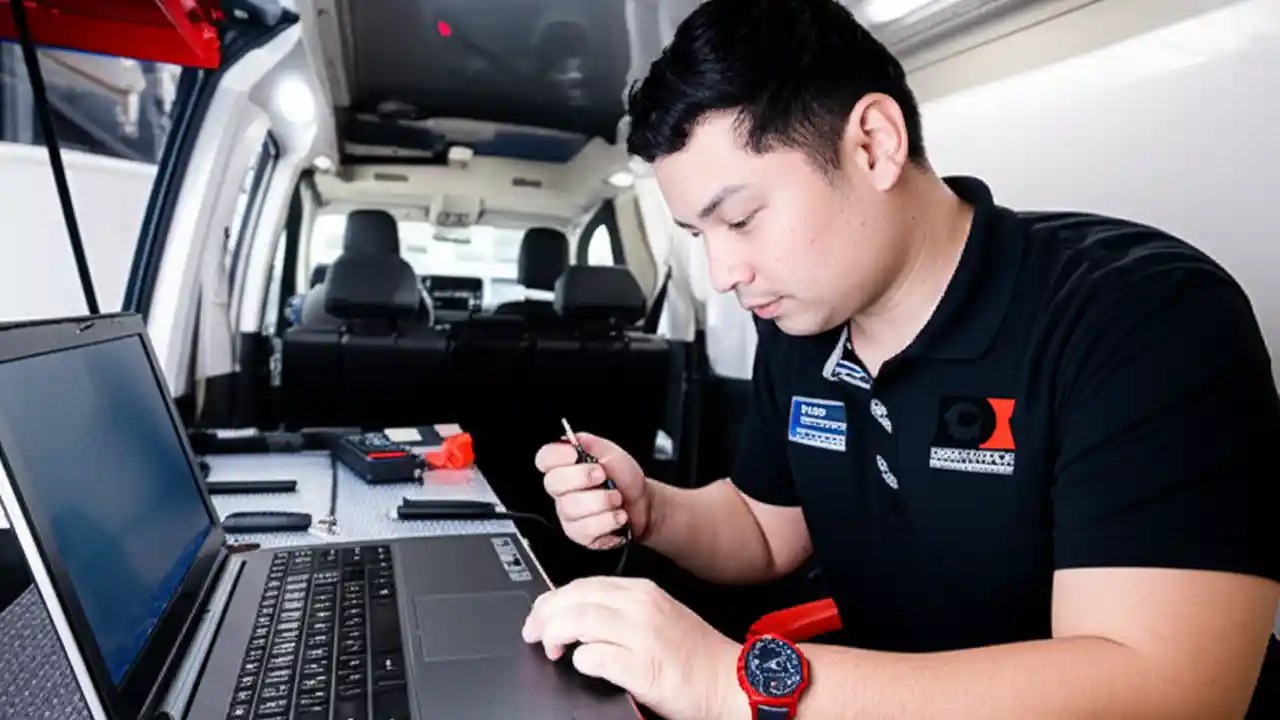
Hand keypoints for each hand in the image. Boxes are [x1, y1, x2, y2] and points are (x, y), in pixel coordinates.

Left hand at [521, 576, 740, 719]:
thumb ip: (621, 610)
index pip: (583, 584)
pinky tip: (582, 666)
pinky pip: (596, 658)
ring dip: (555, 635)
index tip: (540, 615)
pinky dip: (581, 661)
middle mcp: (641, 606)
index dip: (553, 599)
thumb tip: (576, 615)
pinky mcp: (643, 667)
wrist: (731, 680)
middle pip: (574, 598)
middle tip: (534, 634)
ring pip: (578, 620)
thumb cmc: (694, 656)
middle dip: (544, 616)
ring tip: (552, 650)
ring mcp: (642, 636)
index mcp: (643, 592)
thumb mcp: (657, 616)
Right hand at [535, 432, 652, 548]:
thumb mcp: (614, 455)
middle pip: (554, 482)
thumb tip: (575, 438)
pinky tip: (617, 516)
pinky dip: (608, 521)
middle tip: (603, 477)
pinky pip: (585, 529)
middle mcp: (563, 491)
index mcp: (566, 467)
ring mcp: (568, 514)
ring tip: (616, 499)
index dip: (557, 455)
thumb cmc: (625, 480)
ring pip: (572, 507)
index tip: (574, 454)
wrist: (643, 505)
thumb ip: (594, 445)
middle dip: (583, 477)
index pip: (544, 459)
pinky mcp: (579, 533)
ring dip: (602, 501)